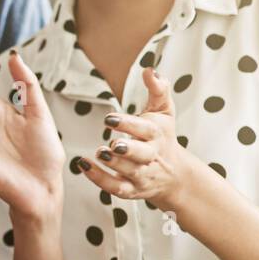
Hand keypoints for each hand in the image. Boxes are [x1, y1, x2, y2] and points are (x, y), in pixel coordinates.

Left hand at [84, 66, 190, 210]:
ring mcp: (142, 175)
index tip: (110, 118)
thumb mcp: (164, 111)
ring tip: (98, 153)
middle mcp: (151, 156)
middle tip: (111, 145)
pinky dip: (100, 180)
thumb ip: (158, 90)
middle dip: (127, 150)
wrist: (174, 174)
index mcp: (157, 135)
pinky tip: (84, 166)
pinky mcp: (131, 190)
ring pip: (128, 172)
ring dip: (112, 164)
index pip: (145, 129)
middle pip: (140, 154)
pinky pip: (116, 188)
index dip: (128, 124)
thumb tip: (150, 70)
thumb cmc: (162, 136)